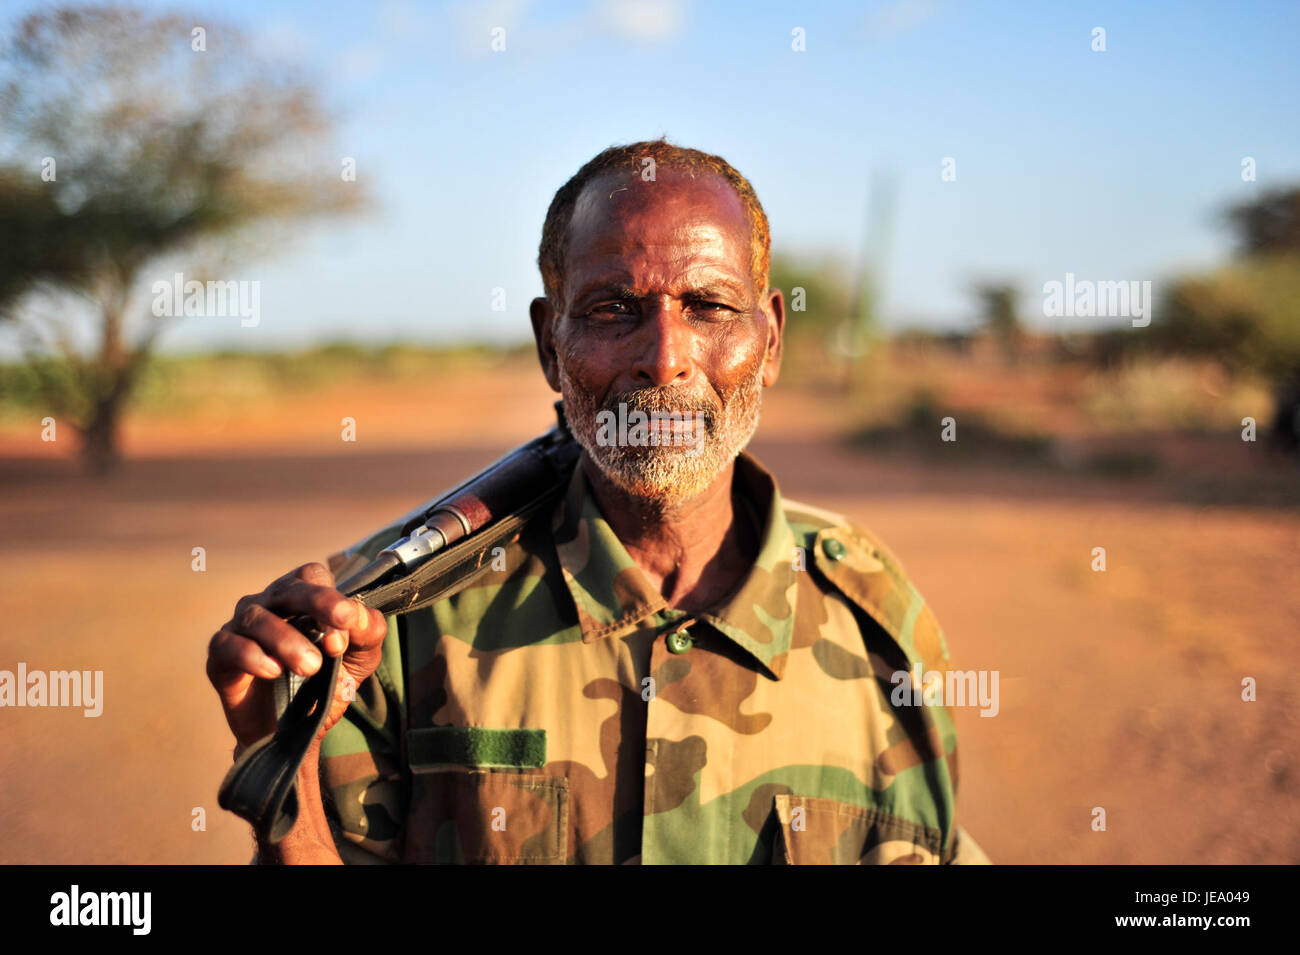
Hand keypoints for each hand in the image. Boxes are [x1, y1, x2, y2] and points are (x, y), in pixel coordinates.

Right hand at [206, 562, 387, 750]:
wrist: (296, 732)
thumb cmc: (325, 683)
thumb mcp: (360, 659)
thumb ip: (368, 632)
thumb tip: (356, 615)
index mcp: (303, 597)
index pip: (313, 576)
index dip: (331, 597)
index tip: (348, 623)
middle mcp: (269, 604)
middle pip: (287, 589)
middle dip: (316, 603)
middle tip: (336, 630)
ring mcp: (241, 627)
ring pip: (257, 618)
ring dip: (287, 640)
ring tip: (311, 667)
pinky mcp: (220, 656)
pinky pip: (227, 645)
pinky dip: (251, 656)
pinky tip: (273, 671)